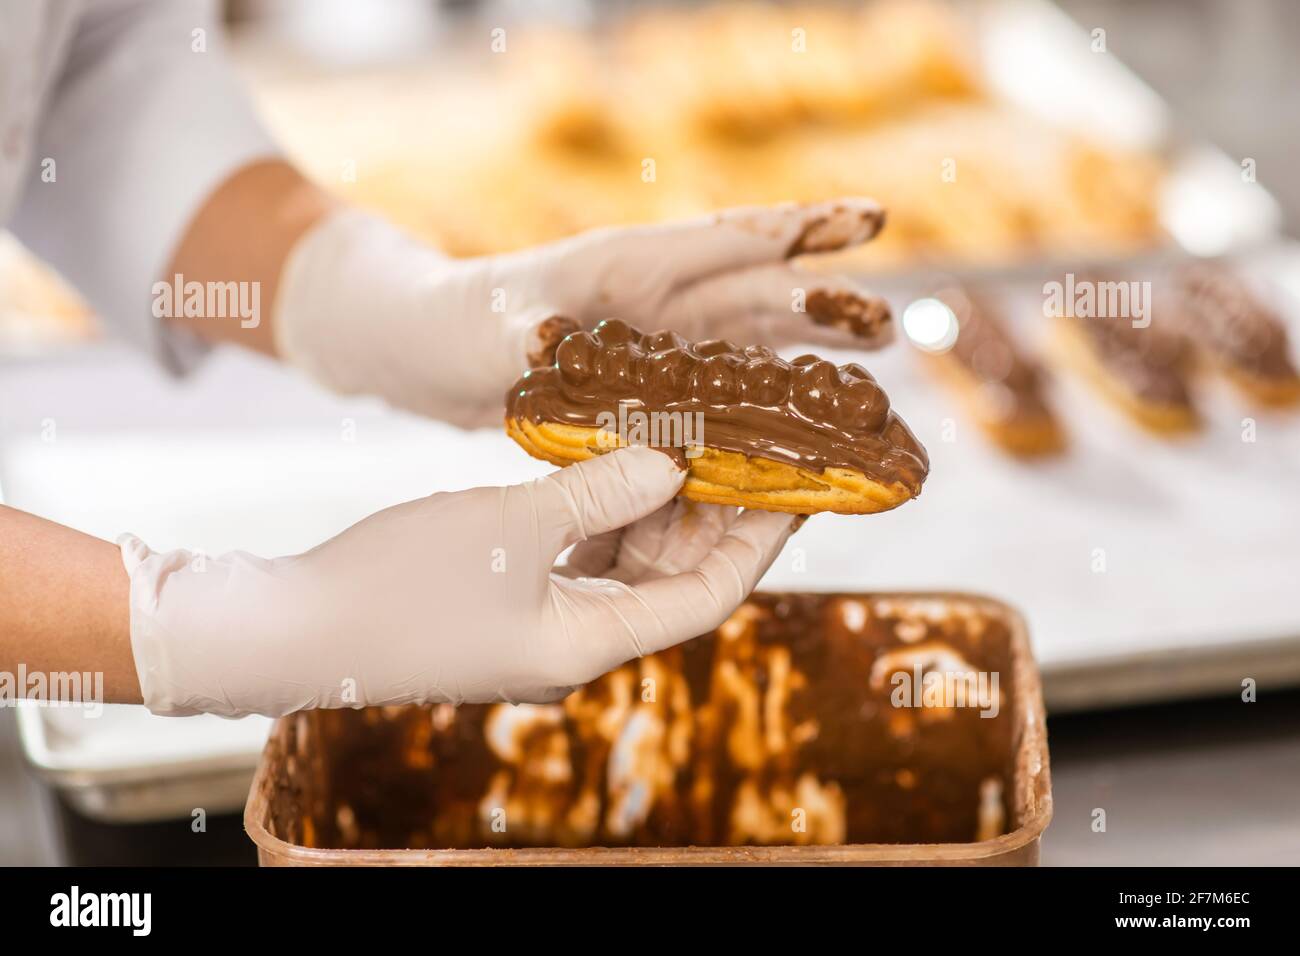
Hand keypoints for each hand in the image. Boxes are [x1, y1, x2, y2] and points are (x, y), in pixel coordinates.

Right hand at [119, 447, 798, 717]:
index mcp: (588, 644)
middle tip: (747, 445)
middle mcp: (576, 643)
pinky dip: (604, 510)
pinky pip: (581, 554)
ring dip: (657, 505)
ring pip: (628, 562)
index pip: (708, 595)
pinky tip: (613, 461)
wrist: (290, 630)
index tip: (798, 486)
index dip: (759, 539)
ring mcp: (541, 625)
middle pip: (674, 577)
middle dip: (713, 512)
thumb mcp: (509, 526)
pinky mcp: (508, 602)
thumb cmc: (395, 586)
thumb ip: (598, 490)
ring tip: (689, 439)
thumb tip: (672, 459)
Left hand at [274, 199, 891, 426]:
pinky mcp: (639, 381)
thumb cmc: (453, 326)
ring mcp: (651, 340)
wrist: (422, 350)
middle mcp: (652, 298)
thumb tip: (635, 404)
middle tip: (887, 330)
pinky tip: (777, 444)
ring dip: (797, 369)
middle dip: (820, 312)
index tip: (870, 220)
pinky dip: (744, 418)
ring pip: (742, 353)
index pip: (727, 240)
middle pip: (754, 298)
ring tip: (856, 391)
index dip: (800, 230)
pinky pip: (707, 399)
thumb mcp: (498, 335)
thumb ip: (556, 353)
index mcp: (628, 267)